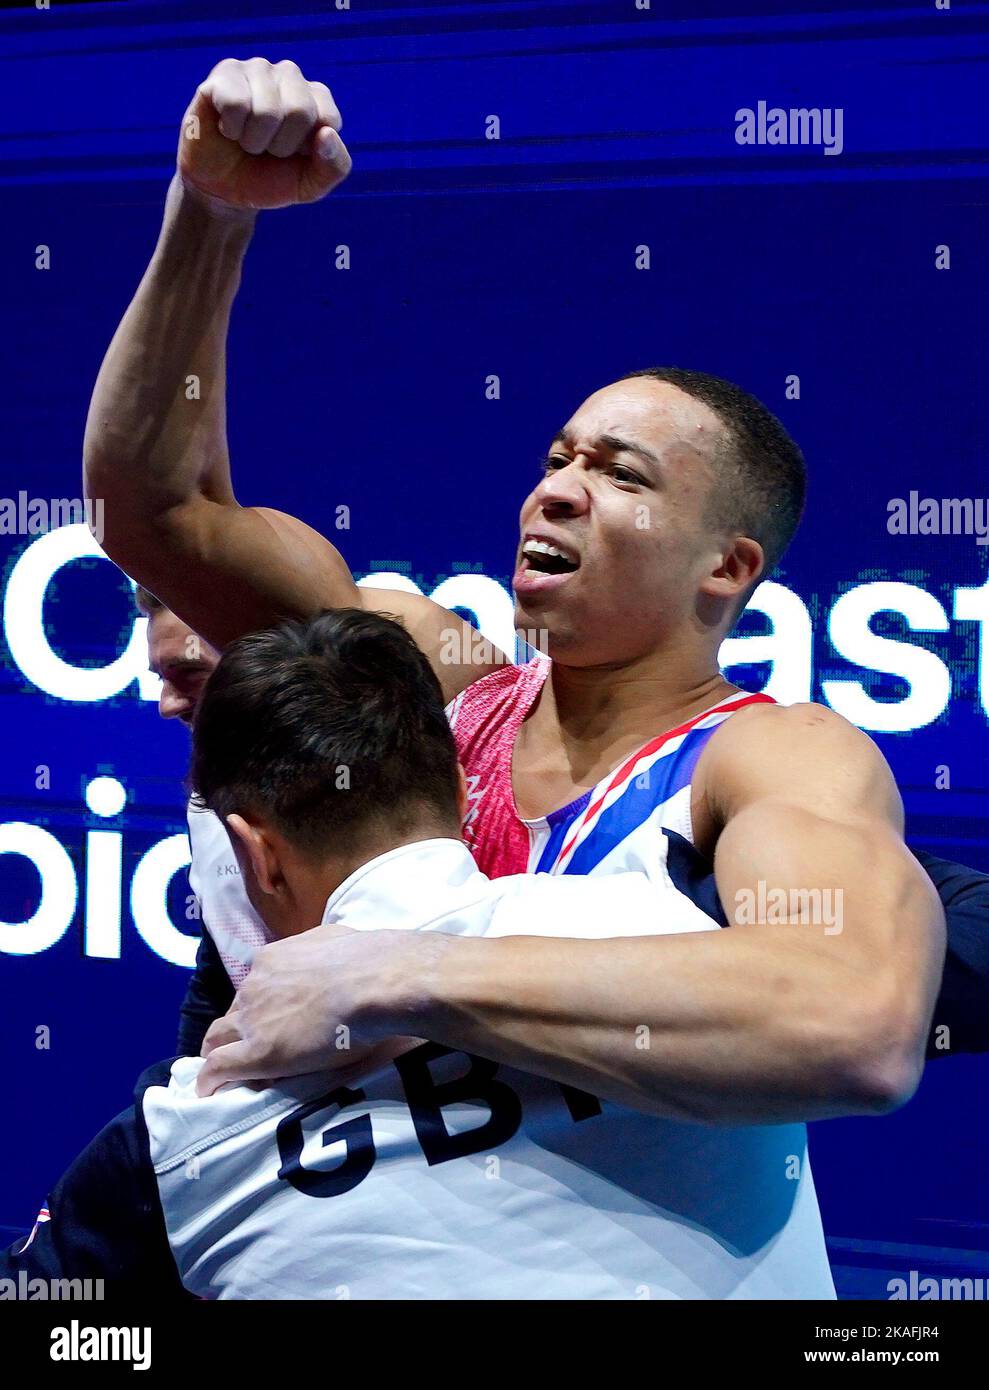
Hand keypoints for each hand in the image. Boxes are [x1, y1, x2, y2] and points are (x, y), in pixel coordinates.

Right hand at [177, 56, 351, 210]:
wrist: (223, 189)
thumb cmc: (269, 180)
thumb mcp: (310, 185)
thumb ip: (334, 167)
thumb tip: (327, 133)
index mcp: (317, 97)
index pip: (328, 119)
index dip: (307, 149)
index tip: (293, 154)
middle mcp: (290, 75)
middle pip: (299, 111)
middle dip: (280, 146)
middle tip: (266, 148)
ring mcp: (257, 69)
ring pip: (266, 111)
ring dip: (253, 141)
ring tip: (246, 139)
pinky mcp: (225, 73)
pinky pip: (235, 102)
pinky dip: (231, 128)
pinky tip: (227, 126)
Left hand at [195, 921, 439, 1096]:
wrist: (373, 982)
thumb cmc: (367, 961)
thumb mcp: (334, 942)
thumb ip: (319, 952)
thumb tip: (330, 955)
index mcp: (271, 960)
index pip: (254, 986)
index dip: (258, 1006)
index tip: (269, 1019)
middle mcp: (255, 986)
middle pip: (232, 1012)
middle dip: (236, 1030)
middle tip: (249, 1046)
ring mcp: (253, 1020)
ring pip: (218, 1038)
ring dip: (220, 1052)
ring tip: (224, 1073)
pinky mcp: (256, 1053)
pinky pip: (219, 1068)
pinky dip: (210, 1079)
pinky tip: (209, 1091)